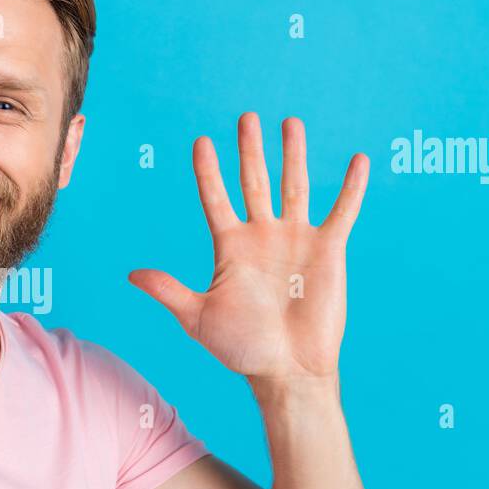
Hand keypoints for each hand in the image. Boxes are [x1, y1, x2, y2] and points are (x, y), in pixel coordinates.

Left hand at [129, 113, 368, 384]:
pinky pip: (342, 211)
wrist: (287, 370)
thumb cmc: (242, 349)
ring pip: (294, 186)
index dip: (208, 171)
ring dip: (293, 155)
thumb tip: (131, 275)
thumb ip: (169, 291)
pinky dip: (351, 187)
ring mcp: (296, 240)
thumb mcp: (199, 317)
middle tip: (246, 118)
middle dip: (250, 150)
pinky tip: (357, 160)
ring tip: (290, 123)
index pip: (215, 199)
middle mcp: (262, 236)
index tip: (201, 142)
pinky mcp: (329, 250)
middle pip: (254, 182)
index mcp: (230, 248)